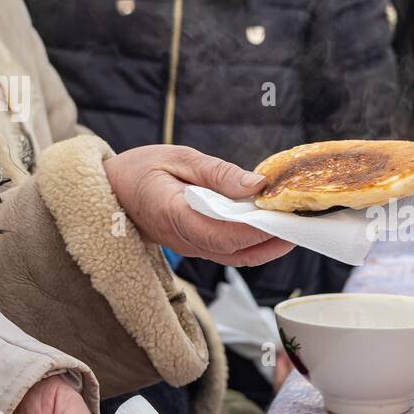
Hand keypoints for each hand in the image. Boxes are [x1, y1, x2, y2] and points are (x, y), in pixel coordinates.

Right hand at [104, 145, 295, 265]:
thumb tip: (256, 185)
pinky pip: (232, 251)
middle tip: (303, 219)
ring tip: (294, 220)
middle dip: (274, 238)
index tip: (283, 214)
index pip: (222, 234)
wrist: (109, 192)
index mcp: (174, 215)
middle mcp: (185, 240)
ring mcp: (192, 248)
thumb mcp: (178, 157)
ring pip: (239, 256)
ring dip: (270, 243)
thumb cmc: (140, 170)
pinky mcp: (198, 246)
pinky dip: (256, 240)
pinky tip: (272, 221)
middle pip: (238, 251)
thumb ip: (217, 173)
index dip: (256, 229)